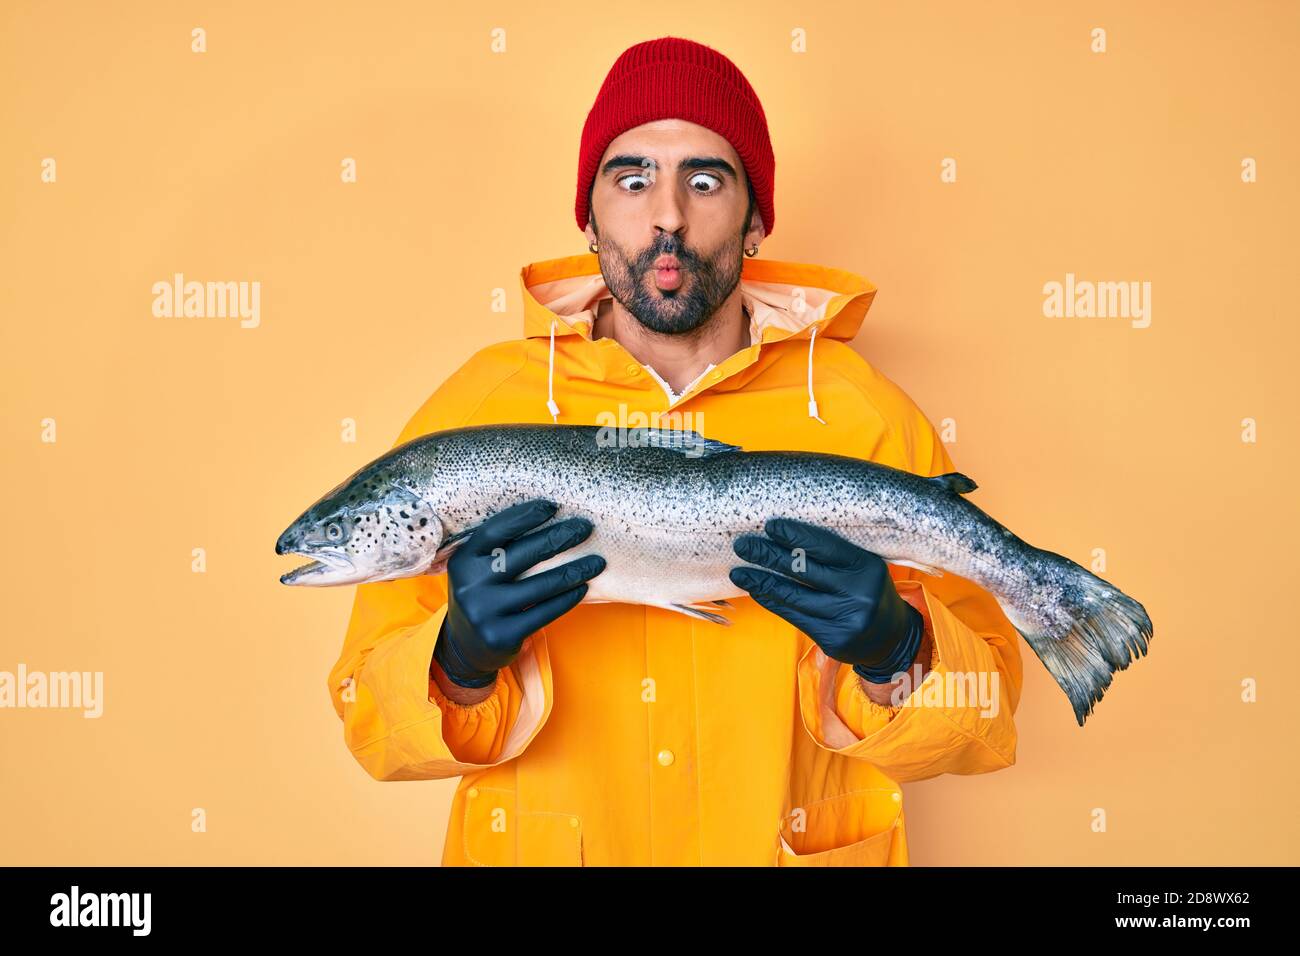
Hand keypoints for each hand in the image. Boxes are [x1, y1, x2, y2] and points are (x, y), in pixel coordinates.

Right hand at [433, 499, 605, 687]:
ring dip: (574, 571)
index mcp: (463, 561)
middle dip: (559, 538)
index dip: (525, 516)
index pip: (496, 531)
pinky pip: (544, 612)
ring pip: (540, 586)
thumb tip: (548, 515)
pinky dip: (567, 598)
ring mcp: (485, 613)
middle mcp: (471, 585)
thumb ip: (500, 548)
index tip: (553, 506)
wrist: (465, 647)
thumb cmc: (482, 594)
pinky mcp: (502, 636)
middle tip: (585, 528)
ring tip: (597, 562)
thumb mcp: (478, 569)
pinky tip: (583, 588)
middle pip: (522, 555)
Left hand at [729, 517, 923, 683]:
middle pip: (803, 570)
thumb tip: (784, 535)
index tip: (770, 526)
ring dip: (761, 582)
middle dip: (768, 556)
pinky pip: (794, 617)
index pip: (825, 547)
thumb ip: (834, 555)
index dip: (795, 535)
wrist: (891, 638)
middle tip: (743, 546)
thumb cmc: (868, 591)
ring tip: (739, 572)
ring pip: (794, 596)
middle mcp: (858, 594)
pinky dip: (772, 602)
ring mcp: (846, 619)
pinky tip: (757, 591)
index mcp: (867, 567)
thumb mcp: (863, 567)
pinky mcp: (833, 639)